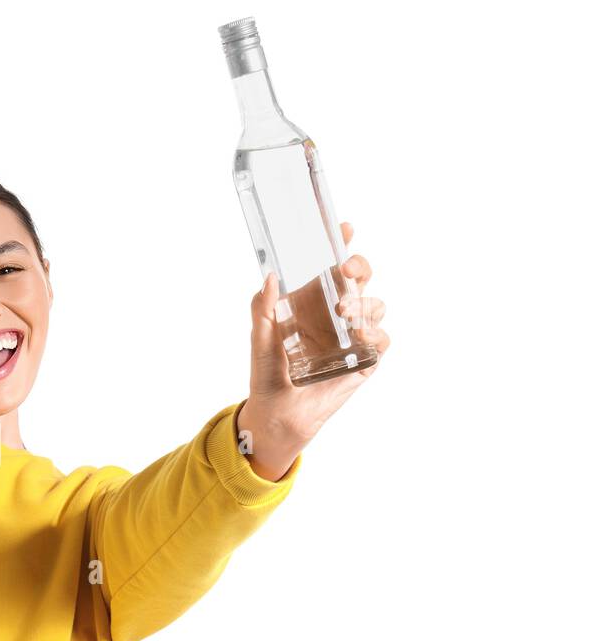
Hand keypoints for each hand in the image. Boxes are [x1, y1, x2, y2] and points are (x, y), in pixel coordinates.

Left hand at [235, 220, 388, 478]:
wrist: (277, 412)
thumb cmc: (268, 373)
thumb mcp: (259, 337)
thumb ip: (262, 307)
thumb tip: (270, 276)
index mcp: (313, 302)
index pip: (333, 267)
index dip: (342, 244)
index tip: (344, 227)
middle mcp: (337, 314)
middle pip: (362, 279)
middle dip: (360, 267)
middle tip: (346, 270)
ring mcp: (353, 335)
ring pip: (377, 305)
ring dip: (365, 302)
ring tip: (344, 313)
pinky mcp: (364, 360)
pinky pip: (382, 339)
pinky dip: (375, 332)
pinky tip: (359, 333)